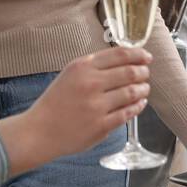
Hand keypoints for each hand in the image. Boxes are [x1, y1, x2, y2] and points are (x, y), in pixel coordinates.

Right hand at [28, 46, 150, 160]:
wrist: (40, 131)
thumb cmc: (56, 102)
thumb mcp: (70, 74)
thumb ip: (94, 66)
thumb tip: (126, 61)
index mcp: (83, 67)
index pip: (120, 55)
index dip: (138, 55)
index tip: (147, 57)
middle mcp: (91, 84)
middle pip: (130, 73)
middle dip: (143, 72)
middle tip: (146, 74)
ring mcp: (96, 106)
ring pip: (131, 93)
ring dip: (143, 89)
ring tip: (144, 89)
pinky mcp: (101, 126)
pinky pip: (127, 113)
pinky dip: (138, 106)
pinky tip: (140, 104)